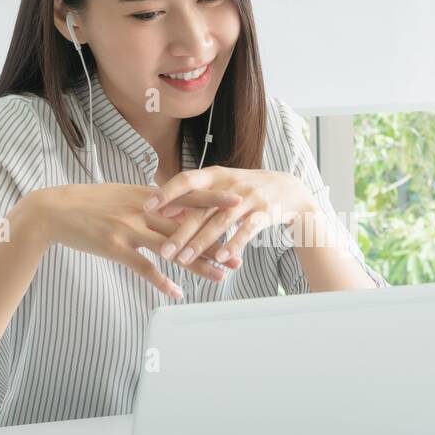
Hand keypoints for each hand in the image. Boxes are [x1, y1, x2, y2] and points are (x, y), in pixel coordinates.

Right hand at [30, 183, 243, 298]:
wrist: (54, 210)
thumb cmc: (90, 203)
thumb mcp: (123, 195)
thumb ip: (150, 202)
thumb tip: (175, 208)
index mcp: (147, 195)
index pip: (187, 197)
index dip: (214, 201)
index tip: (238, 204)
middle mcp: (142, 209)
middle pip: (186, 227)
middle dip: (215, 243)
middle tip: (238, 256)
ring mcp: (128, 227)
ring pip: (171, 248)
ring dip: (197, 264)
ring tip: (218, 277)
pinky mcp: (114, 246)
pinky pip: (143, 267)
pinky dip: (161, 281)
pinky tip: (177, 292)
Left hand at [142, 168, 316, 267]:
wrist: (289, 188)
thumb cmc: (245, 189)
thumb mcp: (220, 186)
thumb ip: (193, 197)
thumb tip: (160, 209)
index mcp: (215, 175)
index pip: (186, 181)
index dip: (166, 193)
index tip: (145, 206)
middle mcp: (230, 184)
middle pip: (200, 209)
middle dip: (180, 231)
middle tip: (162, 251)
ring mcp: (248, 198)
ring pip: (220, 222)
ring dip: (201, 243)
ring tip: (184, 260)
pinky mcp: (265, 213)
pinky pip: (247, 230)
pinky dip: (234, 244)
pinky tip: (222, 258)